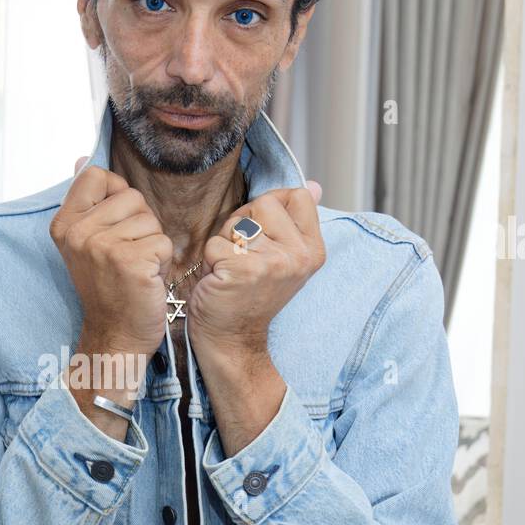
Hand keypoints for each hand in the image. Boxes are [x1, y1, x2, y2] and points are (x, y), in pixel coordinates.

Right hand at [49, 156, 173, 358]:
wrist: (115, 334)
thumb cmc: (108, 288)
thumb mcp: (87, 241)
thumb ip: (86, 200)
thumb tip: (82, 160)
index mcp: (65, 223)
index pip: (96, 175)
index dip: (116, 195)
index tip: (114, 224)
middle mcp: (79, 233)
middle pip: (130, 196)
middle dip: (140, 223)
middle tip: (127, 255)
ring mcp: (103, 247)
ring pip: (150, 219)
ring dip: (152, 243)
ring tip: (137, 268)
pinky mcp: (131, 262)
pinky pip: (163, 242)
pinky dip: (162, 261)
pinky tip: (147, 279)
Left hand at [187, 181, 324, 365]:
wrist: (233, 339)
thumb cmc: (250, 295)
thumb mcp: (282, 256)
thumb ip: (295, 220)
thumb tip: (314, 186)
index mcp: (312, 249)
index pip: (297, 196)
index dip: (271, 209)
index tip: (263, 238)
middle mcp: (298, 256)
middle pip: (263, 203)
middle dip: (244, 224)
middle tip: (243, 258)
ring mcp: (273, 263)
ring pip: (236, 222)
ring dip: (225, 243)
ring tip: (231, 269)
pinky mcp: (244, 270)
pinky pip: (216, 243)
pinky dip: (210, 260)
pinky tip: (220, 280)